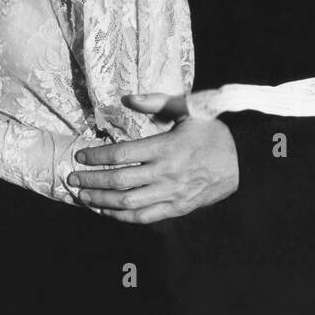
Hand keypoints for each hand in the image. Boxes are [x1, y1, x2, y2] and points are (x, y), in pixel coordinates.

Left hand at [66, 96, 238, 222]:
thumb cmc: (213, 133)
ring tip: (83, 196)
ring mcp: (172, 193)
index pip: (122, 154)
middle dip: (91, 181)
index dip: (96, 157)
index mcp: (167, 147)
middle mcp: (167, 173)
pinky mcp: (177, 207)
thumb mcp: (189, 110)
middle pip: (119, 181)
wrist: (243, 162)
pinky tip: (106, 211)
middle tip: (72, 178)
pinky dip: (121, 217)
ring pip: (127, 202)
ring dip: (100, 201)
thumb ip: (157, 102)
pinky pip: (144, 217)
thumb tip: (126, 98)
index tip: (80, 156)